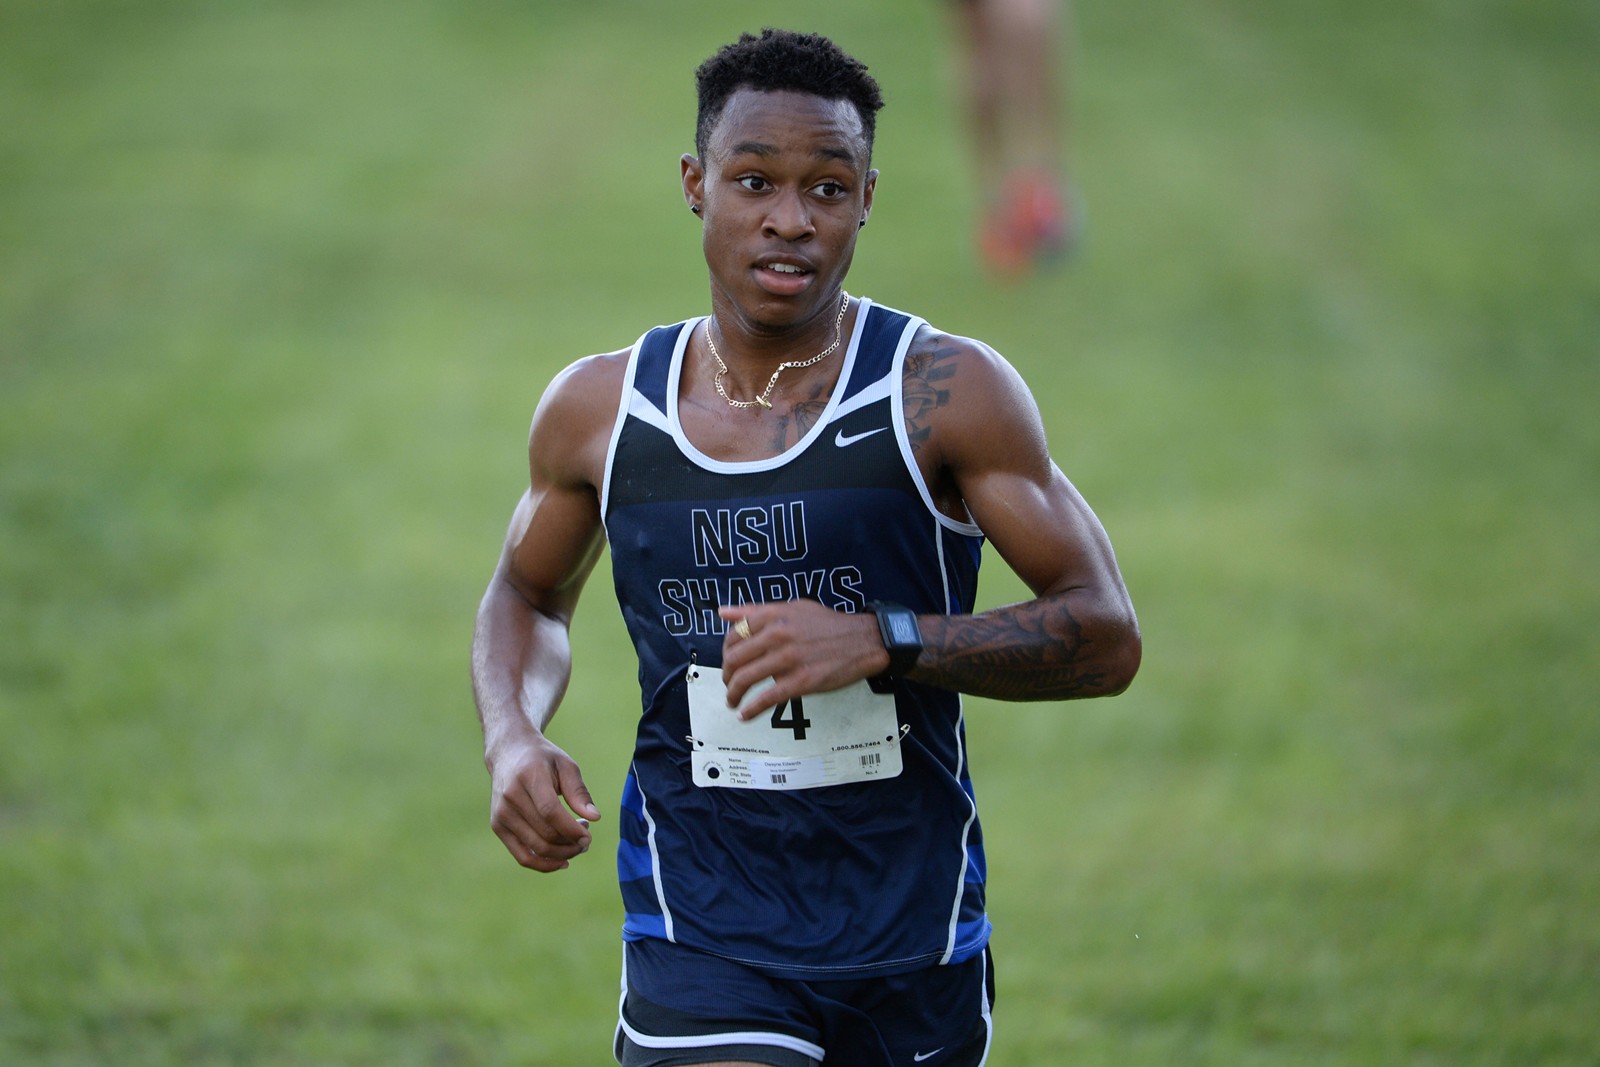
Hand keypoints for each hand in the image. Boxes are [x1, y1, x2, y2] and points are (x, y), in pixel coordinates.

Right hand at [486, 729, 599, 871]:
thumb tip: (595, 818)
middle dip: (571, 843)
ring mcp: (501, 814)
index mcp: (529, 776)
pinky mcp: (498, 826)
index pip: (550, 811)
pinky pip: (522, 855)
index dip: (571, 829)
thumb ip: (579, 792)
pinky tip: (563, 861)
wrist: (509, 753)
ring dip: (562, 853)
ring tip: (577, 845)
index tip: (588, 835)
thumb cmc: (543, 759)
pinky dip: (544, 864)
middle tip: (587, 839)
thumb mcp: (566, 765)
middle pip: (545, 833)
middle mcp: (510, 797)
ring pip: (536, 848)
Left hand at [718, 600, 889, 719]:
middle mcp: (777, 635)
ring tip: (733, 701)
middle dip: (726, 676)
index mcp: (774, 616)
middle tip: (729, 684)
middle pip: (735, 659)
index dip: (726, 652)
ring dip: (733, 694)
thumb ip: (755, 611)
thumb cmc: (828, 625)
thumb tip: (723, 613)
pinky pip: (767, 698)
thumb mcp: (793, 608)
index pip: (734, 635)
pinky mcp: (801, 681)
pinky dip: (751, 709)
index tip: (729, 662)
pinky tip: (745, 715)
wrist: (864, 641)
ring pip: (746, 679)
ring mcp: (789, 659)